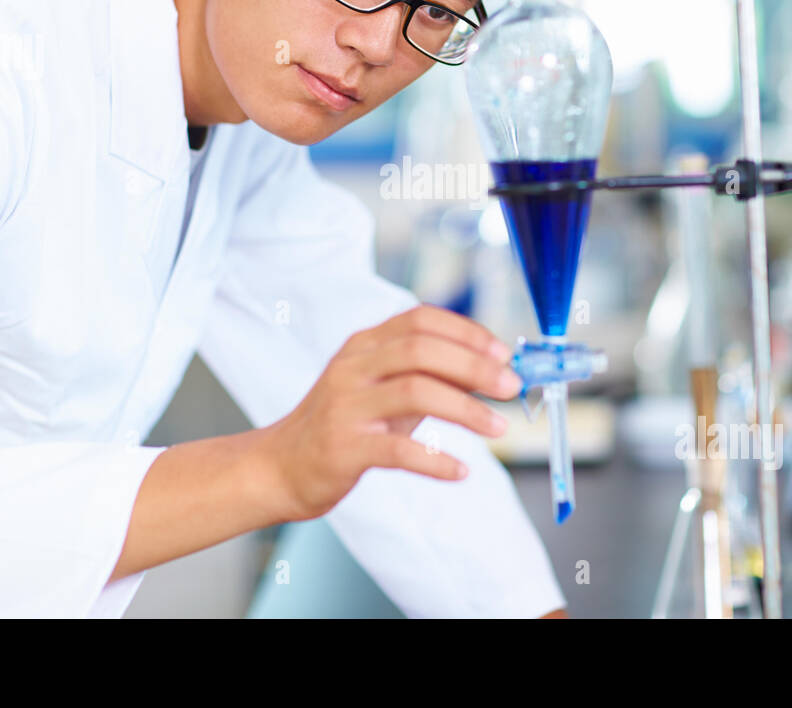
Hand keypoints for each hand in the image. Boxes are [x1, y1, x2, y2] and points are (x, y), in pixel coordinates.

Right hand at [266, 304, 522, 521]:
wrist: (281, 466)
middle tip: (510, 386)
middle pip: (420, 350)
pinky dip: (435, 460)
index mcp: (365, 345)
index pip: (420, 319)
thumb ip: (428, 375)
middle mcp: (353, 368)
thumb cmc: (344, 424)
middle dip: (474, 365)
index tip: (503, 352)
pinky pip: (396, 450)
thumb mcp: (383, 389)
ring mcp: (346, 407)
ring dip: (465, 409)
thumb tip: (490, 369)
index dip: (466, 331)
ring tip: (498, 427)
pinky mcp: (343, 449)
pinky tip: (460, 471)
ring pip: (415, 392)